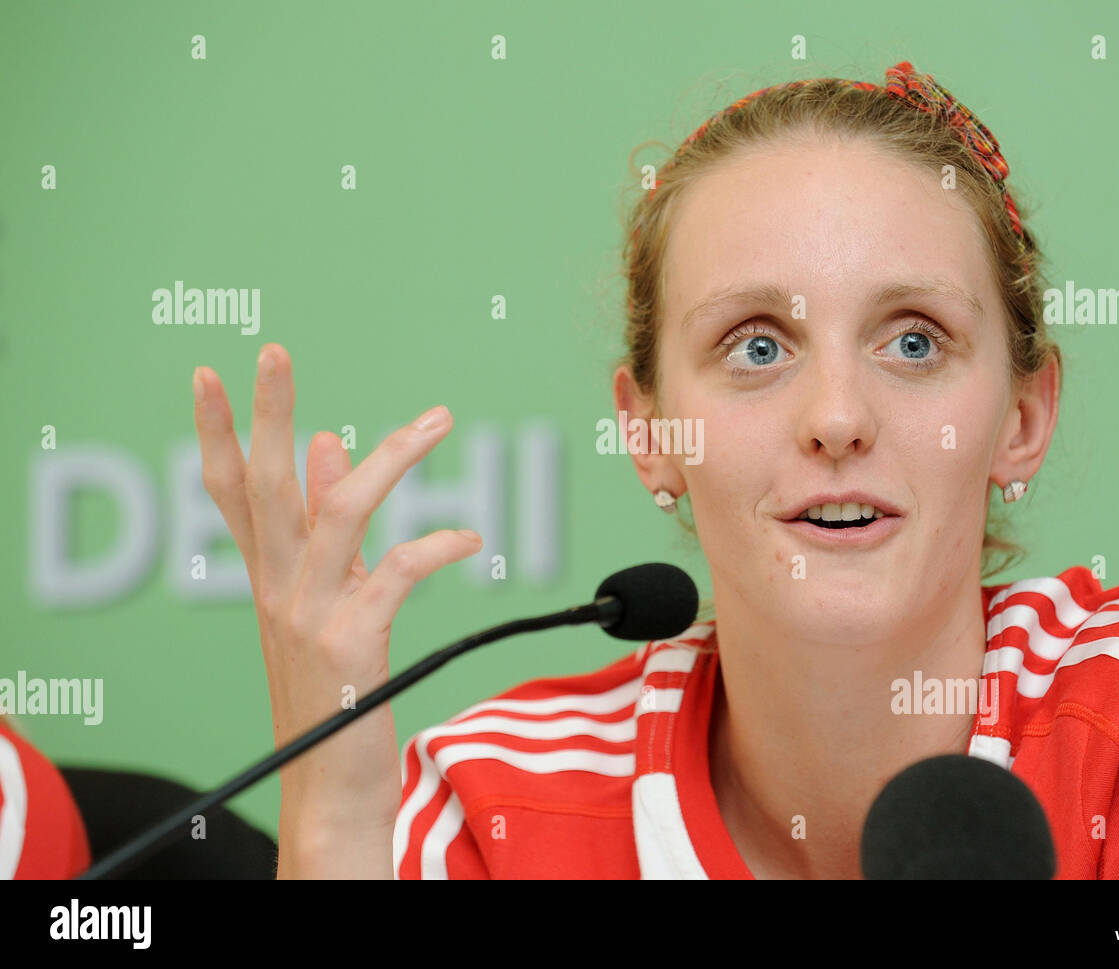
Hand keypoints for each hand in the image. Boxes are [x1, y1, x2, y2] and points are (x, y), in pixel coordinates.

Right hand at [192, 343, 481, 874]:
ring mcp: (308, 616)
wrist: (332, 789)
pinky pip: (395, 573)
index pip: (233, 492)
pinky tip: (469, 540)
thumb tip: (332, 447)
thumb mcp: (328, 601)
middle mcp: (277, 590)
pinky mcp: (349, 645)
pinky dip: (436, 545)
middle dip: (269, 416)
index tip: (211, 376)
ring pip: (337, 515)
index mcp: (269, 578)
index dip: (218, 432)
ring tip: (435, 420)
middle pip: (265, 487)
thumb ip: (329, 527)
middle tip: (272, 352)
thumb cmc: (336, 692)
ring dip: (387, 460)